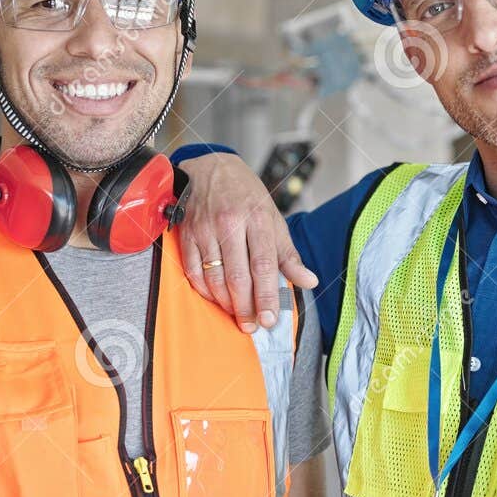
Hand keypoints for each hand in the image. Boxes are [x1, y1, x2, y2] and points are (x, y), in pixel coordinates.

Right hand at [176, 153, 317, 331]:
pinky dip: (205, 290)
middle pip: (238, 276)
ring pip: (214, 277)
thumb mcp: (273, 218)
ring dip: (226, 303)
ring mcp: (205, 229)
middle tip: (254, 327)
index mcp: (257, 218)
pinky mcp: (187, 235)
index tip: (271, 319)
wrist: (211, 169)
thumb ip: (288, 253)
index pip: (264, 265)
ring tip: (238, 317)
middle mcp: (230, 224)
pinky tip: (217, 299)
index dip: (267, 296)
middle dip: (246, 307)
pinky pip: (194, 271)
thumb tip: (309, 281)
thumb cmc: (247, 196)